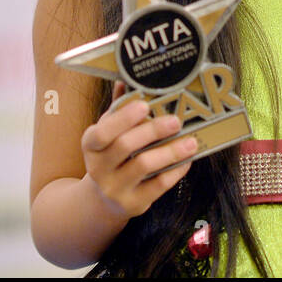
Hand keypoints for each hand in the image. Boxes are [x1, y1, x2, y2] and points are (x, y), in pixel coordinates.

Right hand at [80, 81, 196, 219]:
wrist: (103, 200)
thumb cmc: (111, 156)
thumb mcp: (108, 132)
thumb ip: (118, 107)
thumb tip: (125, 77)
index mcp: (91, 145)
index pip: (102, 132)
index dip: (123, 119)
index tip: (145, 105)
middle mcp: (98, 167)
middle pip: (125, 146)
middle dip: (153, 131)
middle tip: (177, 121)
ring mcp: (114, 188)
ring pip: (144, 167)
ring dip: (170, 152)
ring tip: (191, 142)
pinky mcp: (133, 204)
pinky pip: (157, 186)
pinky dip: (174, 172)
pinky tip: (187, 161)